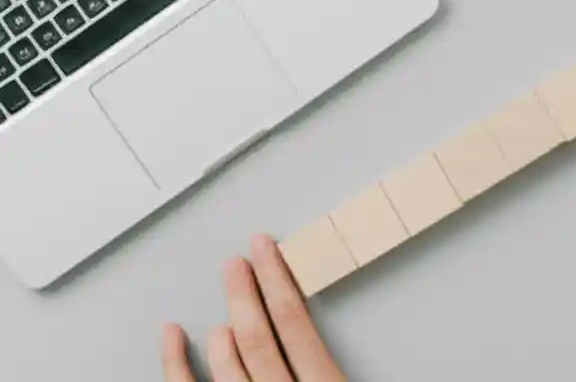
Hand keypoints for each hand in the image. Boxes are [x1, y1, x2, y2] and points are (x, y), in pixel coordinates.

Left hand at [162, 235, 345, 381]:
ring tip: (224, 305)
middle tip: (236, 264)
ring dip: (222, 330)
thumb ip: (338, 366)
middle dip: (244, 294)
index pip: (294, 322)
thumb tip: (361, 340)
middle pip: (257, 337)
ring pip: (226, 365)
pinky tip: (171, 338)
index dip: (276, 280)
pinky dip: (175, 363)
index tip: (266, 251)